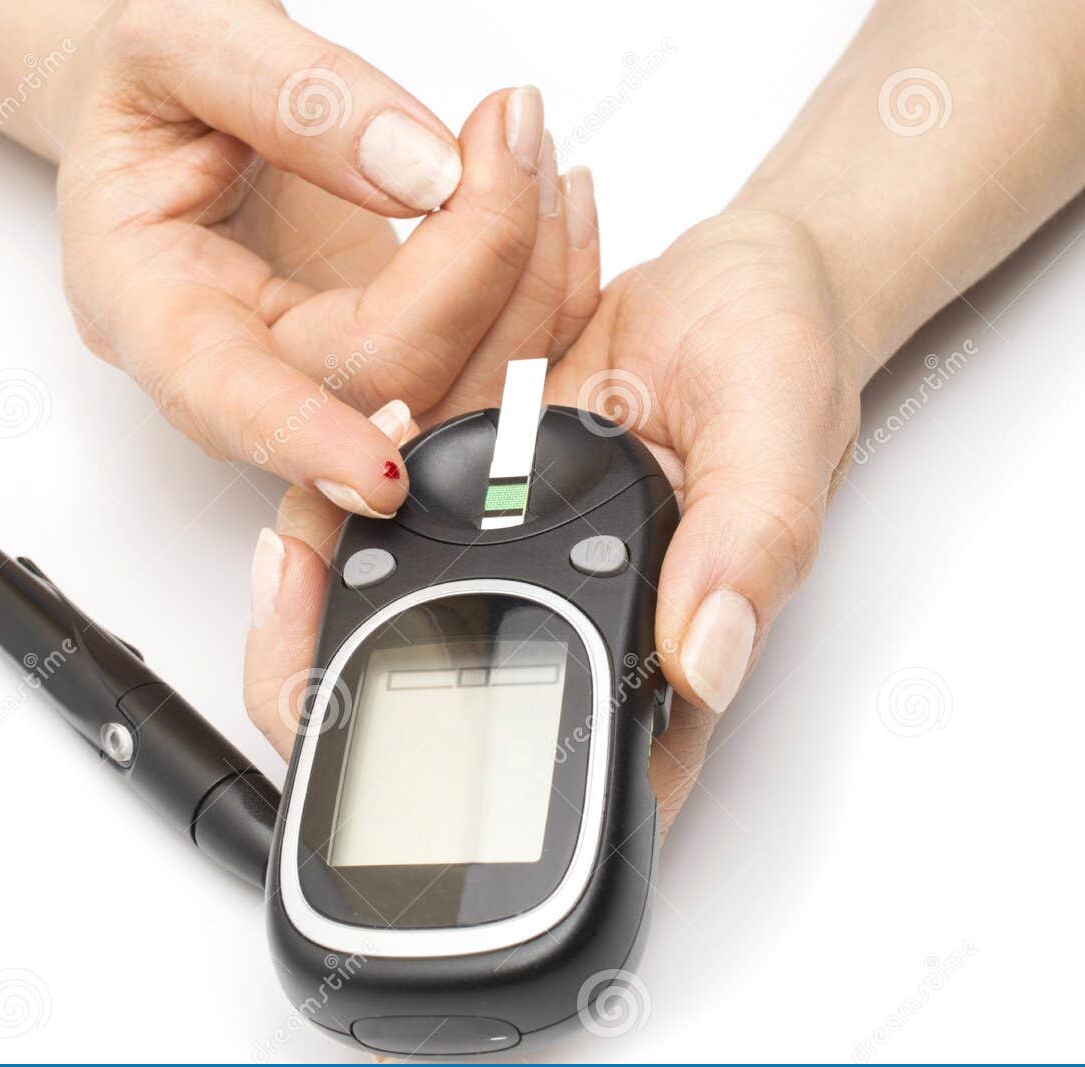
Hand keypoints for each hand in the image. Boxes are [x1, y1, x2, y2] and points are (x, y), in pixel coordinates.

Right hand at [55, 1, 559, 516]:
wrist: (167, 98)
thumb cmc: (145, 83)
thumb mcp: (176, 41)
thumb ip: (287, 94)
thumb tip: (422, 171)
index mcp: (154, 313)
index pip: (232, 403)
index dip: (308, 441)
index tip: (381, 474)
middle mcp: (249, 366)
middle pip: (383, 382)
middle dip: (476, 266)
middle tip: (512, 135)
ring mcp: (332, 368)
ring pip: (458, 383)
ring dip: (526, 272)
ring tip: (527, 141)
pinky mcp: (398, 350)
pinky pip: (490, 355)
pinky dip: (544, 282)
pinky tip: (552, 194)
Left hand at [246, 209, 856, 835]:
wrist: (734, 275)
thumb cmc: (778, 351)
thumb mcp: (778, 429)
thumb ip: (751, 541)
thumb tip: (710, 661)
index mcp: (652, 656)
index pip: (544, 772)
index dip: (436, 773)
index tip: (358, 683)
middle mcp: (566, 628)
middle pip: (429, 713)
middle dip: (330, 660)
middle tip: (306, 567)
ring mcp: (507, 572)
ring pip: (382, 624)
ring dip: (325, 575)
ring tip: (318, 508)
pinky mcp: (469, 507)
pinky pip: (382, 534)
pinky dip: (344, 499)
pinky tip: (339, 454)